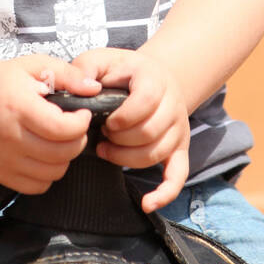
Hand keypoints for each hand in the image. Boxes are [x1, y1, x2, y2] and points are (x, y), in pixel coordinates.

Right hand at [0, 54, 101, 193]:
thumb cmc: (6, 80)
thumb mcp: (37, 66)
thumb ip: (68, 75)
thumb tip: (94, 89)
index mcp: (18, 108)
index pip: (61, 129)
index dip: (81, 123)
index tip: (83, 114)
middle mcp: (8, 137)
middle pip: (61, 153)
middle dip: (77, 140)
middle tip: (73, 127)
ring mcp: (2, 159)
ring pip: (53, 172)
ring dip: (64, 158)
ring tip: (57, 139)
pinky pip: (38, 186)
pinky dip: (48, 173)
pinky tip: (44, 153)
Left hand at [69, 48, 189, 212]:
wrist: (152, 78)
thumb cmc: (121, 71)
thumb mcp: (100, 59)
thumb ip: (84, 68)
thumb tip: (86, 90)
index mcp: (155, 80)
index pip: (146, 101)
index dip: (123, 116)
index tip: (106, 120)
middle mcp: (173, 105)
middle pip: (149, 132)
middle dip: (119, 139)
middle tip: (102, 133)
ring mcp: (178, 129)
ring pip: (155, 154)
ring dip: (125, 158)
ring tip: (106, 149)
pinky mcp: (179, 149)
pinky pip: (178, 175)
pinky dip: (165, 193)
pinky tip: (147, 204)